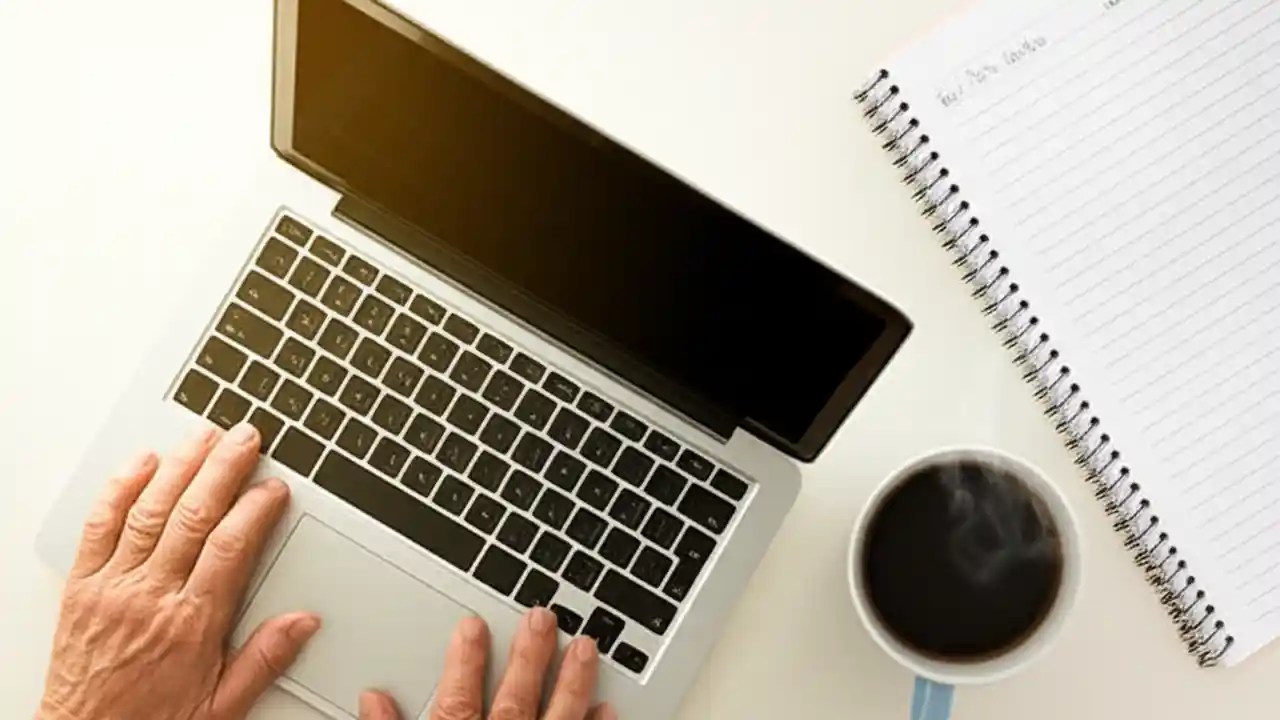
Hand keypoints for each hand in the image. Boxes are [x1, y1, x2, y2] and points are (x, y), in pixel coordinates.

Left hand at [39, 423, 317, 719]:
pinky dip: (120, 490)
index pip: (231, 547)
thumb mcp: (222, 707)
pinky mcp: (81, 586)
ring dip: (179, 467)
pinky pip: (99, 526)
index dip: (256, 509)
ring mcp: (113, 586)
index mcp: (191, 624)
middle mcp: (151, 597)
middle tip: (246, 438)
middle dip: (224, 468)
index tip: (275, 487)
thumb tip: (303, 623)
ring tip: (203, 436)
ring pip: (150, 510)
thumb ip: (264, 660)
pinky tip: (141, 465)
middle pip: (193, 515)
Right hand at [358, 609, 617, 719]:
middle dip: (530, 655)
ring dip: (572, 682)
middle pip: (516, 700)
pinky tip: (607, 707)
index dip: (465, 659)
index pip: (458, 700)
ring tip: (585, 646)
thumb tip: (373, 700)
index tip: (473, 624)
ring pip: (558, 719)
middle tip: (543, 616)